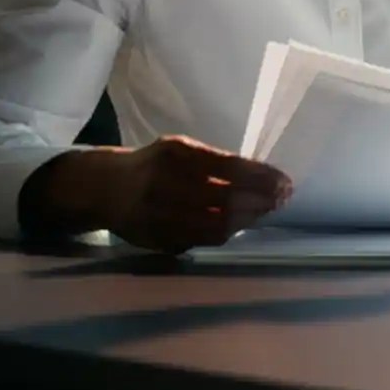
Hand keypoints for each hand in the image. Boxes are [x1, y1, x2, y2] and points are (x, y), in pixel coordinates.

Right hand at [21, 135, 291, 253]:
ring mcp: (160, 214)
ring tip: (268, 211)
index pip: (229, 167)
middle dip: (261, 200)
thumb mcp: (181, 151)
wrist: (105, 188)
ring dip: (249, 218)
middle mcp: (165, 183)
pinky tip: (242, 224)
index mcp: (175, 154)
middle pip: (226, 198)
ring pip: (217, 222)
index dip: (262, 177)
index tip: (285, 181)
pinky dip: (227, 232)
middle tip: (283, 198)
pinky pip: (202, 239)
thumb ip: (216, 162)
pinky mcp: (157, 238)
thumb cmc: (154, 165)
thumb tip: (264, 179)